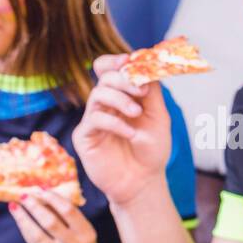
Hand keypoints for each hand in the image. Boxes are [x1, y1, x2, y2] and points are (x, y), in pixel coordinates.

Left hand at [8, 188, 105, 242]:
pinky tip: (20, 220)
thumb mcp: (82, 232)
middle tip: (23, 195)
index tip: (40, 189)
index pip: (68, 211)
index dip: (53, 198)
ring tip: (14, 206)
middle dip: (35, 206)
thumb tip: (43, 194)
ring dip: (24, 218)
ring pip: (38, 235)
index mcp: (87, 234)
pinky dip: (25, 230)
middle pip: (50, 222)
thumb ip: (66, 216)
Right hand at [72, 54, 170, 205]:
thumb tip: (146, 65)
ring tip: (137, 113)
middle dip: (123, 79)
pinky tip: (130, 133)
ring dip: (120, 99)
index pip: (111, 70)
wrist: (144, 183)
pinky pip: (94, 119)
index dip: (117, 61)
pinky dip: (114, 122)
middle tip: (141, 90)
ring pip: (98, 94)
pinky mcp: (85, 137)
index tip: (131, 59)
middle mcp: (105, 105)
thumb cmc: (152, 151)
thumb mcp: (158, 117)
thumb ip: (152, 92)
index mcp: (122, 97)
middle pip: (105, 78)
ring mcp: (93, 120)